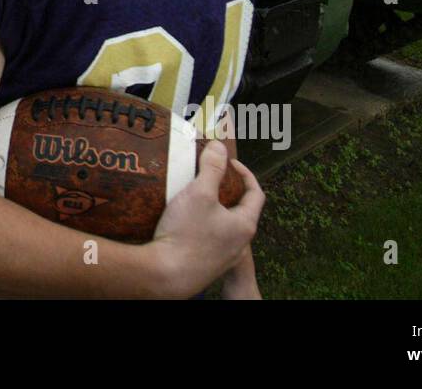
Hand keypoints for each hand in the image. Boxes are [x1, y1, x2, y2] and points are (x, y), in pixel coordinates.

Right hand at [145, 141, 264, 297]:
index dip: (244, 173)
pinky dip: (201, 224)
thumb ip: (211, 167)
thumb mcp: (199, 193)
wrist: (165, 276)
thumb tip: (219, 146)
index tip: (227, 162)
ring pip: (223, 225)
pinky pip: (209, 238)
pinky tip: (183, 220)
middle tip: (208, 177)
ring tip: (193, 195)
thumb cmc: (186, 235)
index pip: (255, 193)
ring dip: (212, 208)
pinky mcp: (206, 265)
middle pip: (239, 209)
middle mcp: (239, 243)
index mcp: (244, 224)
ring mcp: (223, 257)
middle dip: (225, 190)